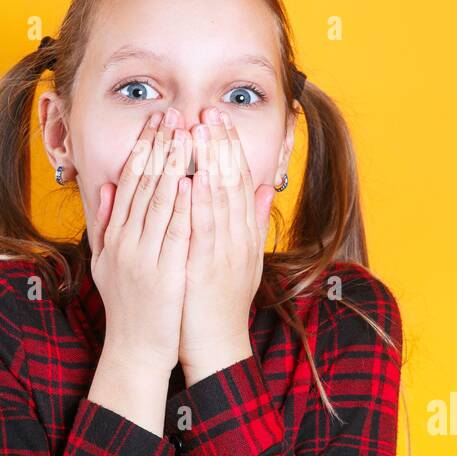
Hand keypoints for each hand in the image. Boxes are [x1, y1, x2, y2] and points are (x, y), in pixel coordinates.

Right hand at [85, 108, 193, 376]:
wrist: (134, 349)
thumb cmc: (127, 306)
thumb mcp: (107, 262)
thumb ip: (107, 224)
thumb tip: (106, 187)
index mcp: (115, 236)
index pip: (129, 181)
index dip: (143, 148)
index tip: (157, 120)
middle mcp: (126, 242)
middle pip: (143, 184)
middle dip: (159, 146)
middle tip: (173, 113)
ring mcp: (144, 257)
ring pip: (159, 202)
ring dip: (173, 166)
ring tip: (185, 135)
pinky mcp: (164, 274)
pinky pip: (174, 234)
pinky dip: (181, 207)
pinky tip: (190, 182)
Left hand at [178, 106, 276, 383]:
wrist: (215, 343)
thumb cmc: (222, 301)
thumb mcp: (244, 257)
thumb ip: (252, 222)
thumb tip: (263, 187)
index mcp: (244, 233)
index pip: (240, 180)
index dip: (231, 147)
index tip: (219, 119)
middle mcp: (238, 238)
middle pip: (232, 182)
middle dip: (221, 145)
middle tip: (210, 112)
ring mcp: (224, 252)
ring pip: (219, 200)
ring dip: (209, 163)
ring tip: (200, 131)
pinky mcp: (207, 268)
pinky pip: (203, 230)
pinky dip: (199, 204)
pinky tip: (192, 179)